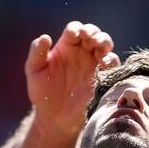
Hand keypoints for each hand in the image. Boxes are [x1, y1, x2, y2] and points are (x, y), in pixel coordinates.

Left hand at [25, 22, 119, 139]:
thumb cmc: (43, 93)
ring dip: (105, 42)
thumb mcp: (34, 71)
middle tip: (89, 39)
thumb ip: (37, 53)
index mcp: (66, 47)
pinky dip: (112, 60)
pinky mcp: (103, 77)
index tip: (73, 36)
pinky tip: (104, 64)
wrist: (55, 118)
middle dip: (93, 32)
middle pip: (93, 32)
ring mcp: (94, 63)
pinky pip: (113, 63)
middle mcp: (82, 52)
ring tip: (100, 49)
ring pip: (106, 44)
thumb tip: (45, 37)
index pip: (75, 29)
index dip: (76, 29)